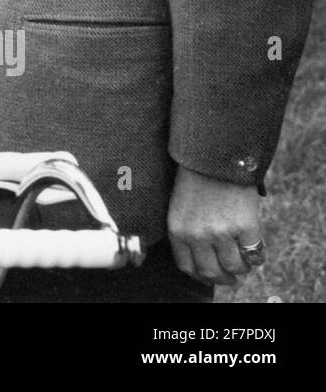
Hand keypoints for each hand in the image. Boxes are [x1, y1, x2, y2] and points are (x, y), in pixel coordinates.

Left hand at [167, 165, 263, 285]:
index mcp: (177, 230)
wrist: (215, 156)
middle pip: (211, 273)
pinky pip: (255, 255)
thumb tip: (205, 261)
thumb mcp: (180, 206)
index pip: (187, 267)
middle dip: (223, 279)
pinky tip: (254, 247)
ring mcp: (221, 232)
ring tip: (244, 262)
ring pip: (235, 268)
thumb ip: (188, 232)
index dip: (202, 275)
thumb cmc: (197, 180)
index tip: (211, 274)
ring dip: (242, 269)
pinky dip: (257, 257)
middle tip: (232, 277)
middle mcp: (197, 235)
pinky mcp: (245, 227)